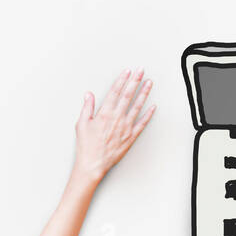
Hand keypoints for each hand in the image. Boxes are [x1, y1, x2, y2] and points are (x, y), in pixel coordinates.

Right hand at [73, 68, 154, 183]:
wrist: (93, 164)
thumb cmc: (86, 146)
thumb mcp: (81, 124)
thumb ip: (87, 107)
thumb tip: (89, 95)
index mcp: (105, 113)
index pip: (115, 92)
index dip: (122, 80)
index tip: (127, 71)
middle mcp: (117, 118)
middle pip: (128, 95)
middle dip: (135, 81)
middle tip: (141, 71)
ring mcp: (126, 127)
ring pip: (137, 106)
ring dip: (144, 93)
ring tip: (149, 83)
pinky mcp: (131, 136)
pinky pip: (142, 123)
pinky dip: (148, 114)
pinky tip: (153, 107)